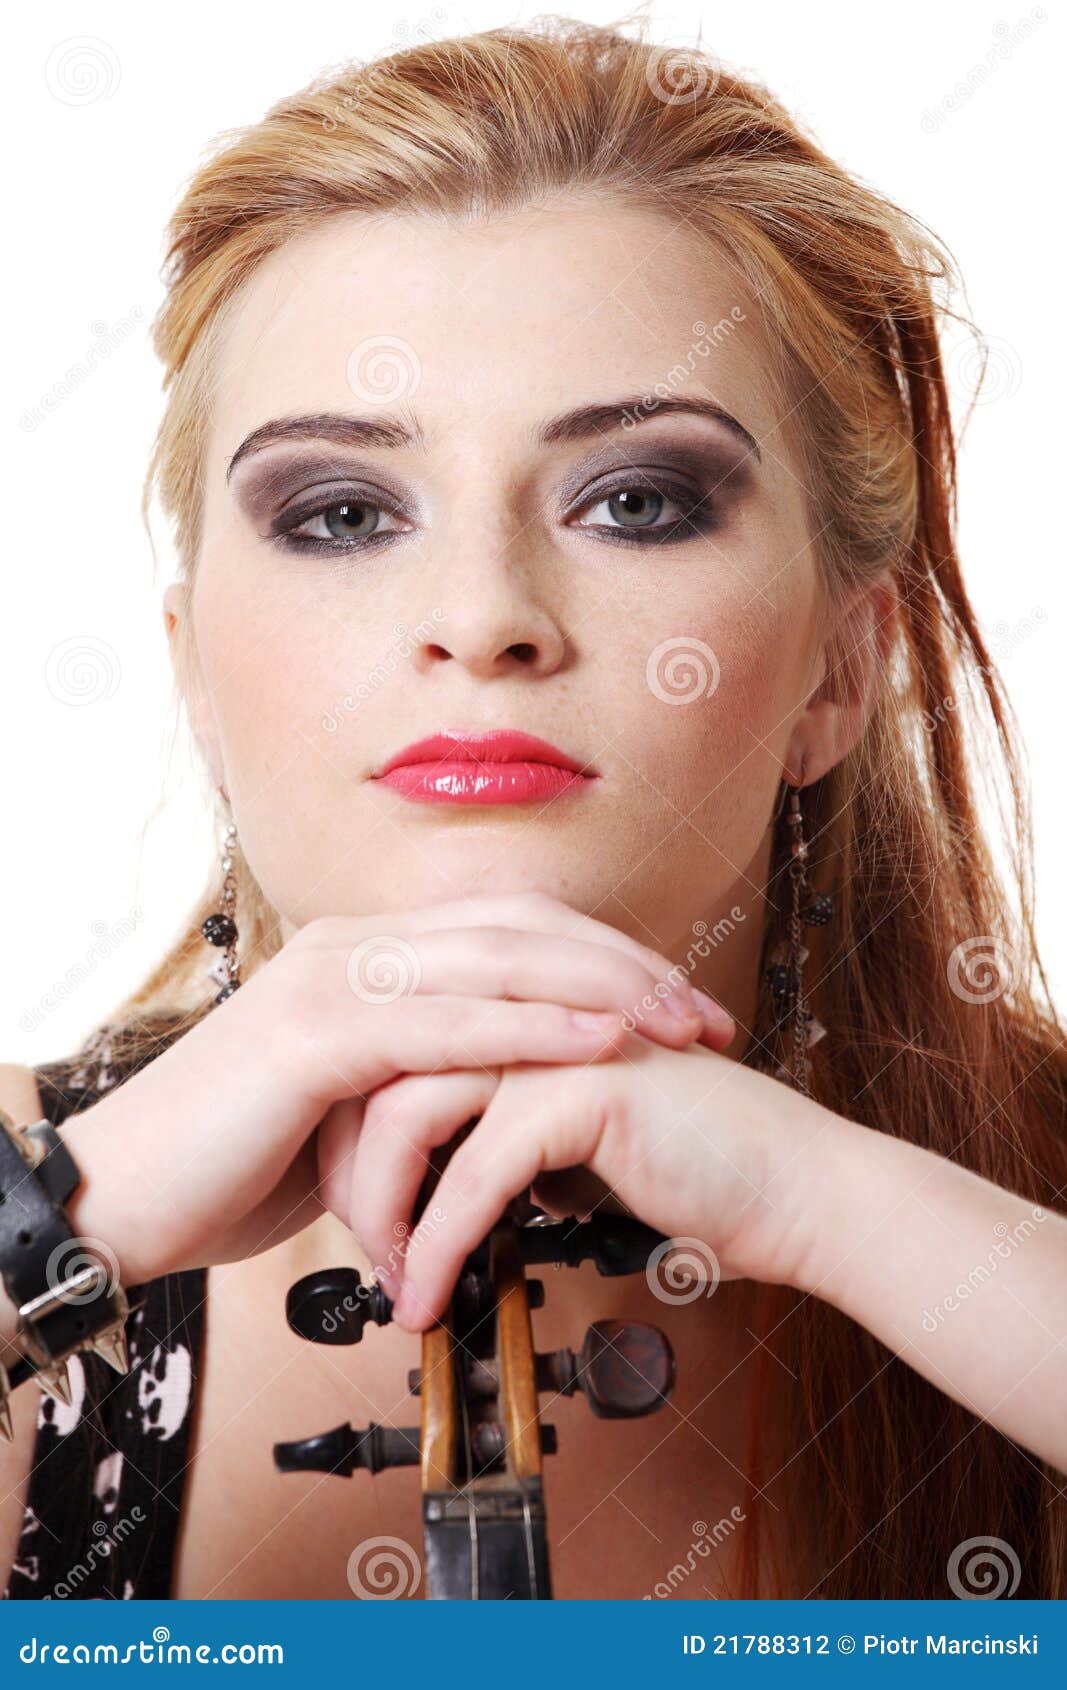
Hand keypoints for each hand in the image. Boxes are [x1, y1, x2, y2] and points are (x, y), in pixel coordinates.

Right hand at [57, 894, 734, 1284]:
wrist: (125, 1195)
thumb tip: (503, 1124)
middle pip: (524, 929)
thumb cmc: (237, 1162)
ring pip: (497, 960)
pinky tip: (601, 1041)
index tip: (679, 1003)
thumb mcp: (353, 1114)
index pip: (512, 929)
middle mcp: (356, 944)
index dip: (604, 957)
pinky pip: (448, 1022)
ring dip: (607, 990)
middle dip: (630, 967)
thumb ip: (422, 1093)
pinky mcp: (316, 1033)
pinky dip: (535, 1027)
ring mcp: (334, 977)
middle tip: (709, 1014)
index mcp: (370, 953)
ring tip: (683, 1023)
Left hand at [337, 1032, 837, 1328]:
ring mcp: (552, 1040)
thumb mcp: (568, 1148)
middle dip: (347, 1168)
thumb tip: (427, 1190)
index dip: (350, 1128)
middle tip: (359, 1249)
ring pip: (405, 1114)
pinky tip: (430, 1293)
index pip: (389, 1046)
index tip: (348, 1208)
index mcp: (519, 1006)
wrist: (796, 1190)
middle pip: (376, 1070)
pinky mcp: (578, 1090)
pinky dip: (436, 1244)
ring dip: (379, 1208)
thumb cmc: (695, 1173)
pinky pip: (470, 1173)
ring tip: (390, 1277)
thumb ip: (500, 1140)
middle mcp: (526, 1007)